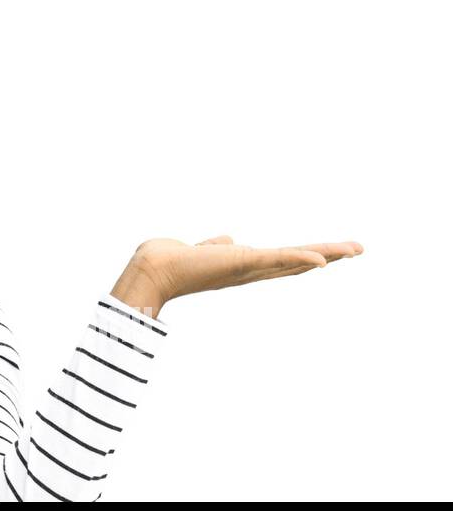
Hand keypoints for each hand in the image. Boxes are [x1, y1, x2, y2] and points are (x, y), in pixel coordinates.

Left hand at [124, 235, 364, 304]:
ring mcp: (247, 268)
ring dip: (325, 254)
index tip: (331, 252)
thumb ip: (216, 246)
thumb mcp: (201, 250)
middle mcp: (250, 270)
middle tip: (358, 248)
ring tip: (353, 249)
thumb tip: (226, 240)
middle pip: (297, 262)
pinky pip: (275, 260)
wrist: (152, 269)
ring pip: (294, 261)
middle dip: (328, 255)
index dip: (308, 256)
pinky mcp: (240, 262)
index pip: (283, 260)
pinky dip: (298, 258)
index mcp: (243, 266)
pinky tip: (321, 259)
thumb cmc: (171, 262)